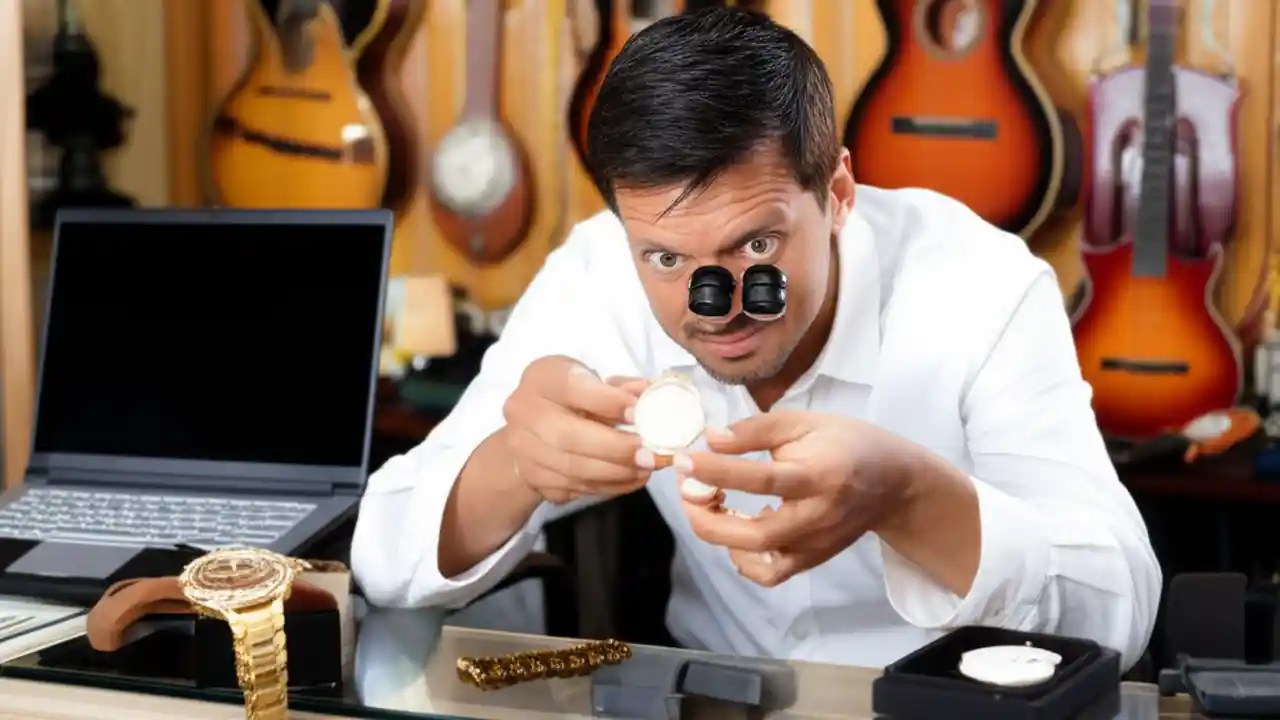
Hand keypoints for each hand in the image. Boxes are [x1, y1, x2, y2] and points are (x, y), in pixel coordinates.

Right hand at [502, 355, 652, 503]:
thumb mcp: (592, 380)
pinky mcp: (533, 477)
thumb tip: (652, 393)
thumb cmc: (569, 397)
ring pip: (572, 469)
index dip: (608, 402)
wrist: (530, 429)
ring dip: (616, 473)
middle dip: (614, 449)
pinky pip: (573, 488)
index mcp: (541, 378)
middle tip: (648, 454)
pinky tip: (632, 479)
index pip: (573, 388)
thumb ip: (622, 388)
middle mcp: (523, 412)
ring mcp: (524, 449)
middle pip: (568, 437)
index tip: (639, 413)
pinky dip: (608, 487)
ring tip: (647, 469)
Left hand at [673, 410, 923, 586]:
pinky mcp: (810, 560)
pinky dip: (742, 560)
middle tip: (687, 489)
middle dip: (708, 517)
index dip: (717, 471)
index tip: (684, 460)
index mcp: (818, 475)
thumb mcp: (804, 422)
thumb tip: (710, 440)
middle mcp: (816, 517)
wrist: (894, 484)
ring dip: (720, 534)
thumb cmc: (847, 444)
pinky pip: (769, 574)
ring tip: (707, 503)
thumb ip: (755, 431)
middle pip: (755, 534)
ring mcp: (814, 545)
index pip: (761, 479)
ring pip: (758, 558)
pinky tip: (735, 531)